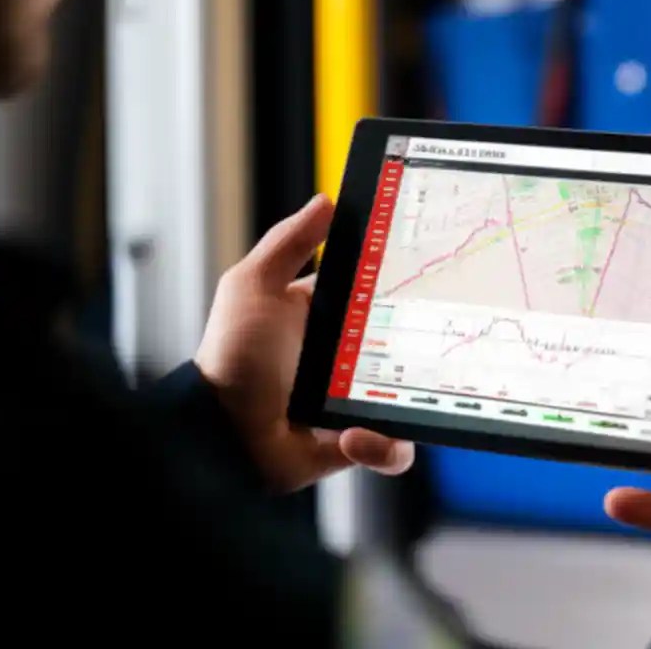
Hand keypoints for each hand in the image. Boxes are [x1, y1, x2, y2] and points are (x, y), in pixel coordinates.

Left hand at [194, 194, 414, 492]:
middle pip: (405, 345)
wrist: (220, 434)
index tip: (429, 277)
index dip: (402, 286)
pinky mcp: (356, 443)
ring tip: (381, 404)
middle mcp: (344, 359)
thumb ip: (288, 242)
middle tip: (430, 347)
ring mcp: (353, 402)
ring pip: (410, 399)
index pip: (375, 295)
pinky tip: (352, 436)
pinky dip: (383, 446)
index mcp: (324, 318)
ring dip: (406, 405)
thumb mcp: (253, 286)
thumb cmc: (231, 358)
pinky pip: (393, 447)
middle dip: (423, 348)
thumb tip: (325, 201)